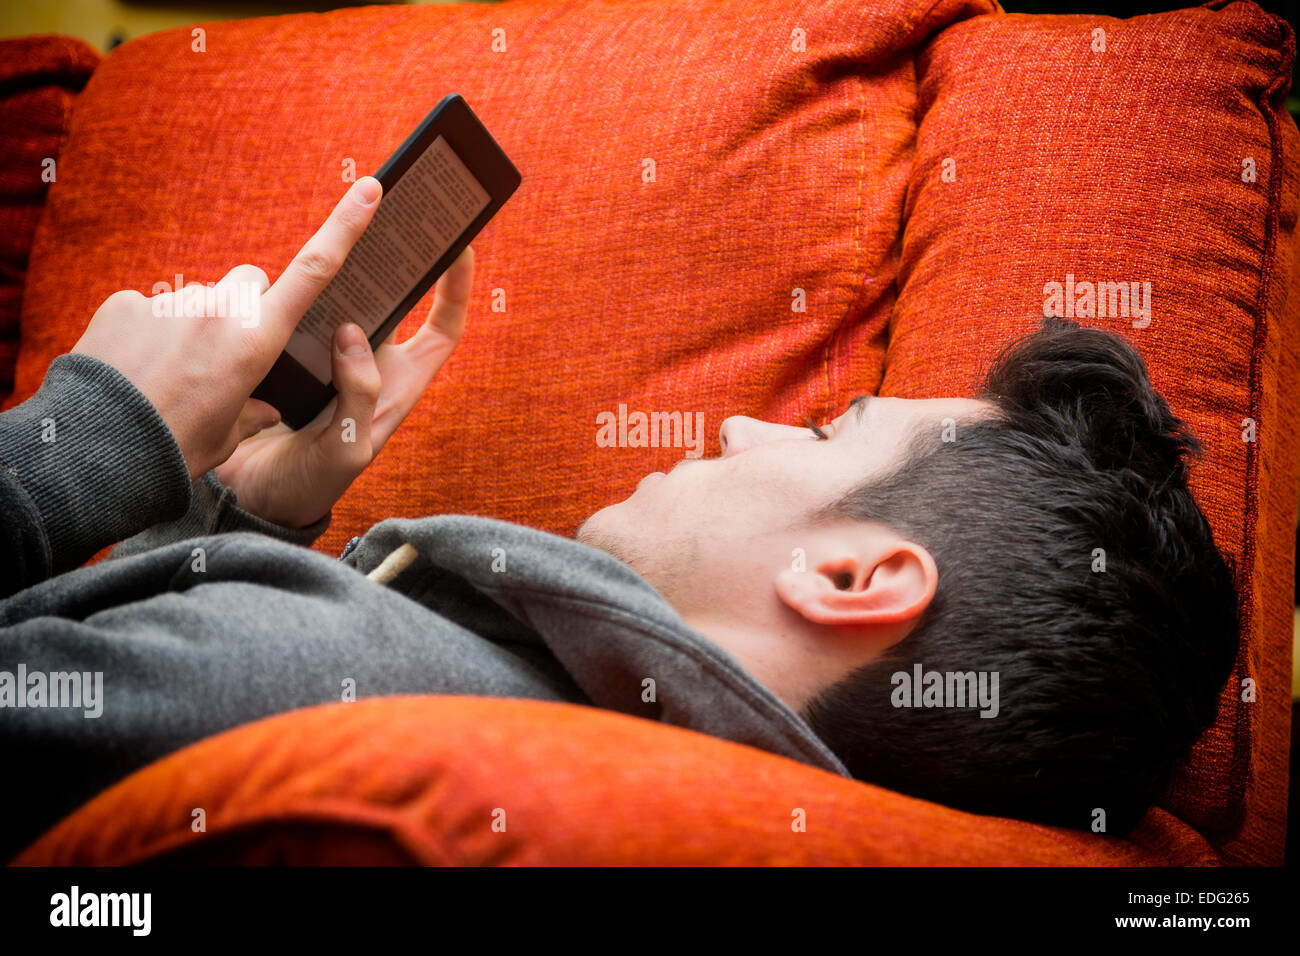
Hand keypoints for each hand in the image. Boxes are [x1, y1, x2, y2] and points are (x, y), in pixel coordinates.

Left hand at [72, 176, 385, 478]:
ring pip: (199, 301)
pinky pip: (150, 310)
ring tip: (169, 375)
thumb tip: (263, 408)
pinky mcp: (126, 303)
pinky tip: (135, 369)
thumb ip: (253, 413)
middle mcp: (219, 309)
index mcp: (257, 340)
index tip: (367, 189)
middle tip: (223, 356)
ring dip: (195, 326)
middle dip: (247, 307)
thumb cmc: (175, 449)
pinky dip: (148, 333)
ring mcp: (170, 303)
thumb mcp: (228, 436)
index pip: (313, 272)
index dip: (345, 227)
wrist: (98, 449)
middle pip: (250, 284)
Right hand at [213, 245, 474, 527]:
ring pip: (343, 300)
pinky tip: (285, 276)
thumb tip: (354, 334)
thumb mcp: (347, 449)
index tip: (460, 247)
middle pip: (394, 301)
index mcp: (398, 385)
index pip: (442, 330)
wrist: (253, 499)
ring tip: (343, 230)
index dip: (457, 290)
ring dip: (342, 271)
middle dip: (396, 258)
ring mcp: (329, 357)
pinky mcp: (291, 355)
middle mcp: (369, 364)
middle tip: (392, 214)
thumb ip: (358, 396)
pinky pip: (299, 315)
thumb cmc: (311, 483)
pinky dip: (295, 295)